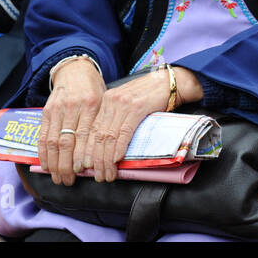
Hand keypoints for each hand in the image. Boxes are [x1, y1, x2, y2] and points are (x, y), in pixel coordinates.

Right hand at [38, 58, 104, 185]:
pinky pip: (42, 135)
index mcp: (91, 104)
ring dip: (54, 163)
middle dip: (66, 165)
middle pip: (67, 141)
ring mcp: (57, 109)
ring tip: (57, 178)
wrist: (75, 70)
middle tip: (68, 181)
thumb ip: (101, 124)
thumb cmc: (94, 90)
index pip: (86, 135)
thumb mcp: (104, 101)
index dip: (82, 155)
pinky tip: (46, 165)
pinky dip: (43, 153)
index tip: (83, 171)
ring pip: (53, 141)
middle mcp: (73, 107)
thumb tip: (102, 154)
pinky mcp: (46, 111)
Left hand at [85, 67, 198, 182]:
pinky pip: (124, 132)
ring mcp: (123, 103)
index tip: (87, 167)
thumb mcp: (128, 103)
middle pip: (98, 135)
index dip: (88, 151)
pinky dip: (119, 148)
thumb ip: (116, 117)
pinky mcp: (136, 107)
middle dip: (96, 160)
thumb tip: (108, 143)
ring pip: (109, 136)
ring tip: (107, 173)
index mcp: (106, 100)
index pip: (92, 130)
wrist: (170, 81)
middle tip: (98, 176)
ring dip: (106, 159)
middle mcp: (111, 101)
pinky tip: (116, 160)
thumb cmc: (151, 94)